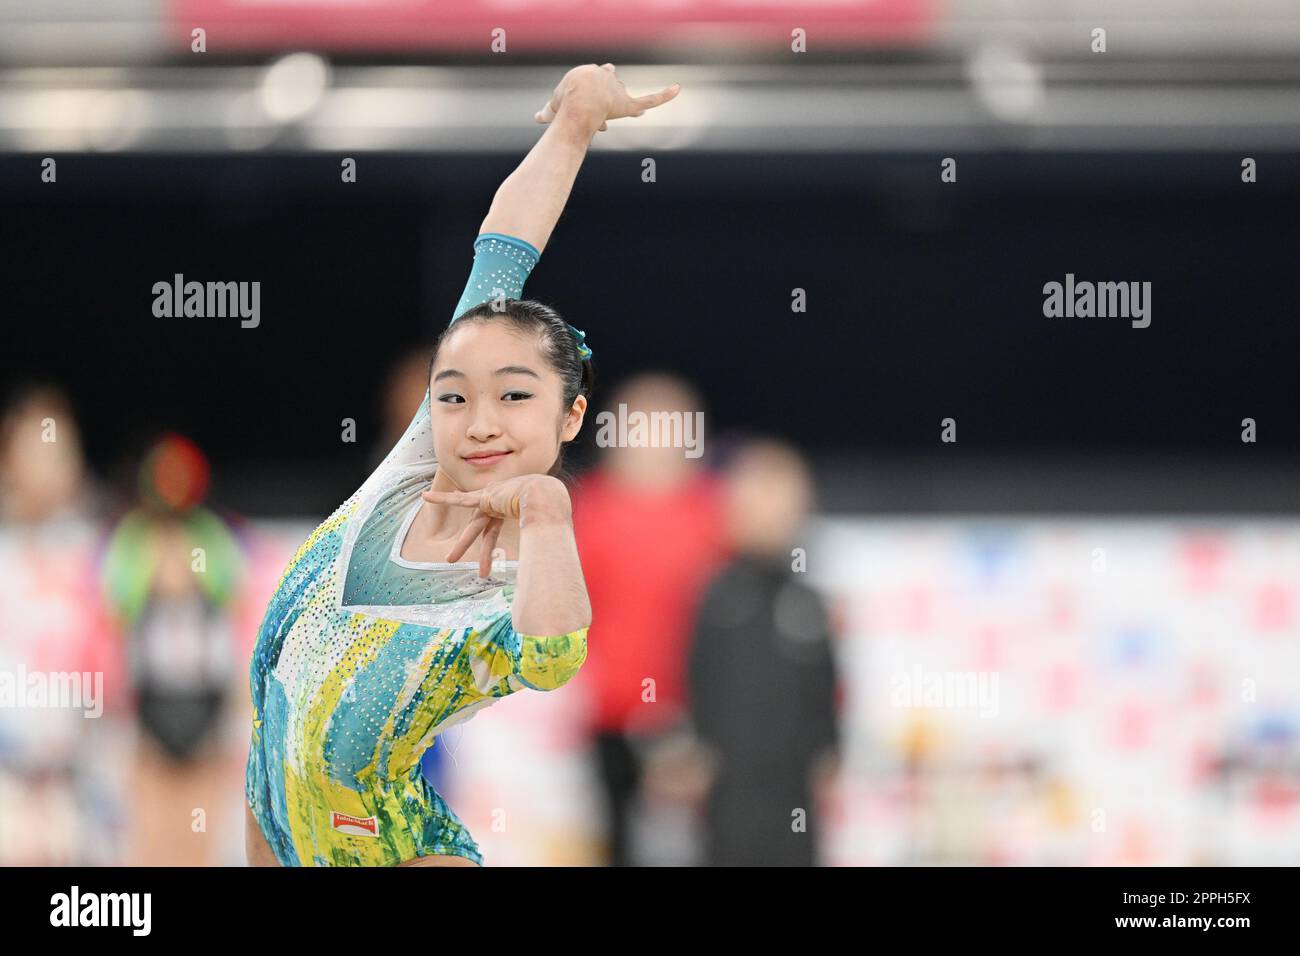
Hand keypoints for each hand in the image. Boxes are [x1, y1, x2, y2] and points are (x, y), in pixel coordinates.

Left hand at [420, 475, 567, 576]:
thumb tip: (555, 557)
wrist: (546, 495)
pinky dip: (443, 498)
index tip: (484, 554)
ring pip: (474, 527)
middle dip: (472, 548)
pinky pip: (460, 499)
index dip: (488, 544)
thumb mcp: (546, 526)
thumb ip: (545, 538)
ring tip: (449, 560)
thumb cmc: (550, 509)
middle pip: (483, 531)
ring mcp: (491, 500)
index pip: (493, 529)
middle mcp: (498, 504)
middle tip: (460, 564)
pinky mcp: (486, 499)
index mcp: (510, 509)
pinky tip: (425, 497)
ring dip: (464, 544)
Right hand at [535, 63, 678, 132]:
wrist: (578, 102)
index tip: (586, 101)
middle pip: (610, 82)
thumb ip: (548, 113)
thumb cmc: (563, 104)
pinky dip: (665, 95)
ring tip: (615, 111)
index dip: (590, 92)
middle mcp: (605, 80)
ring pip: (623, 94)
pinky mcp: (629, 105)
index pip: (593, 80)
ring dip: (620, 103)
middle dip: (607, 92)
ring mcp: (618, 92)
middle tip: (600, 105)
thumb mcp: (552, 108)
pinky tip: (678, 89)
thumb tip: (537, 118)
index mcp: (588, 77)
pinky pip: (650, 100)